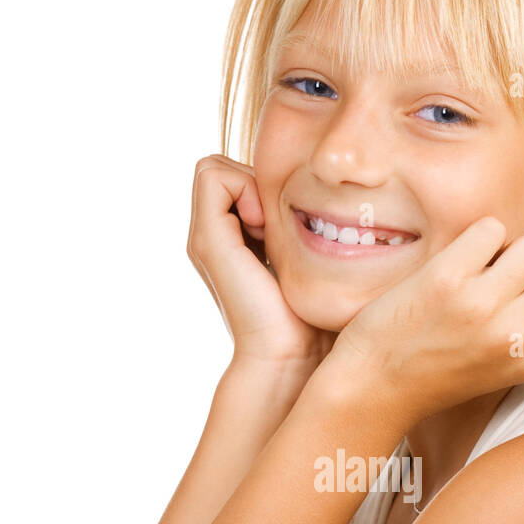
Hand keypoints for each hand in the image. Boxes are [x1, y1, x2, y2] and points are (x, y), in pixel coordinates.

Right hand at [186, 155, 336, 367]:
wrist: (289, 355)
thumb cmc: (310, 318)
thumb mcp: (305, 261)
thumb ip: (297, 230)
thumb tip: (319, 199)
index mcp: (230, 240)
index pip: (235, 176)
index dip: (260, 185)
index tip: (285, 224)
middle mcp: (210, 237)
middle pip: (221, 168)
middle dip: (252, 182)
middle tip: (277, 224)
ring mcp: (204, 238)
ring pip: (213, 168)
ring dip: (249, 186)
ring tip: (270, 228)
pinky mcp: (207, 240)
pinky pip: (213, 176)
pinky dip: (244, 189)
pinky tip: (264, 227)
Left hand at [325, 217, 523, 420]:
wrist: (377, 384)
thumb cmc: (445, 367)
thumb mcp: (509, 360)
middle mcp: (518, 335)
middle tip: (506, 283)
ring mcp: (483, 305)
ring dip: (510, 249)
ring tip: (479, 276)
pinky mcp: (447, 279)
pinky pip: (490, 229)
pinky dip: (476, 240)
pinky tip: (455, 267)